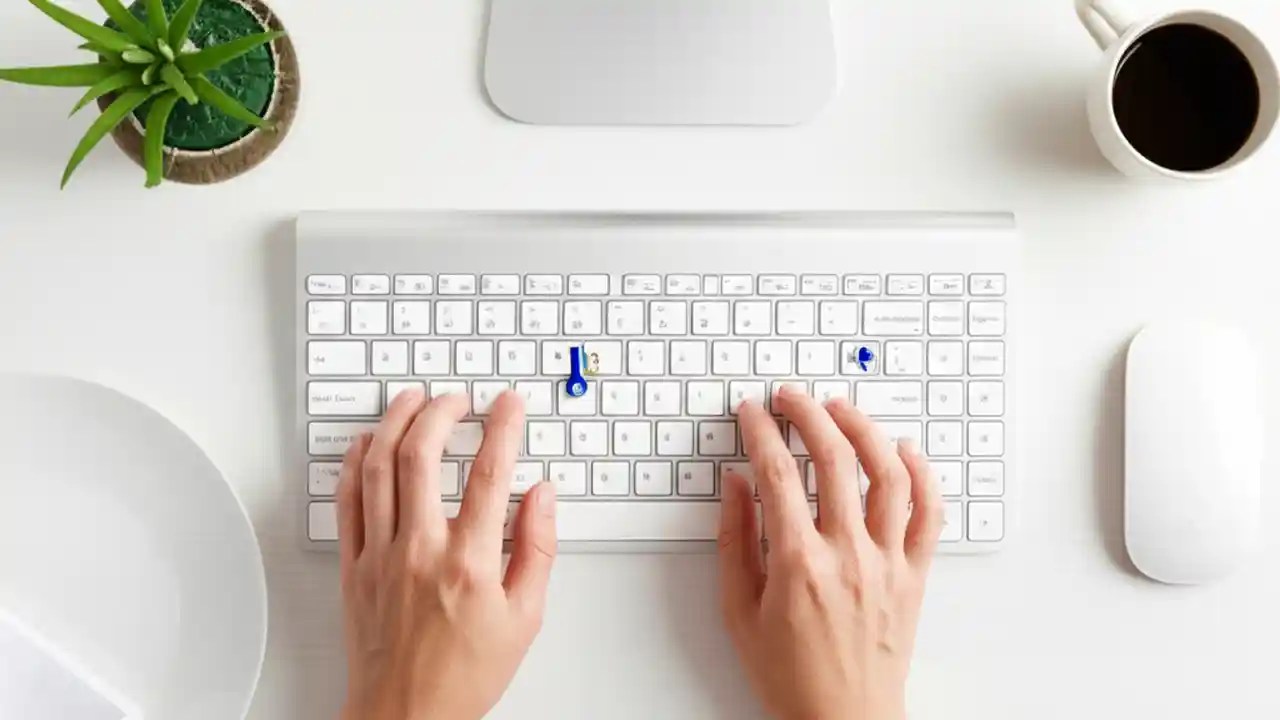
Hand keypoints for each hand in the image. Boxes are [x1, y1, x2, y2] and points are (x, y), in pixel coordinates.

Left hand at [337, 390, 556, 719]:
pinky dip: (354, 462)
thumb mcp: (525, 617)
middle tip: (458, 398)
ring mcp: (381, 554)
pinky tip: (366, 443)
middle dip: (441, 411)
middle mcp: (421, 549)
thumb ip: (537, 548)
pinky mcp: (354, 566)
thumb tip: (542, 497)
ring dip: (395, 422)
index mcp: (469, 561)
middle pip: (422, 454)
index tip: (509, 405)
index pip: (491, 472)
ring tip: (412, 401)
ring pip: (378, 466)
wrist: (405, 715)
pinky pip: (347, 500)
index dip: (503, 426)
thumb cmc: (464, 675)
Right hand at [718, 387, 942, 719]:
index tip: (752, 412)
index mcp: (798, 564)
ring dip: (863, 429)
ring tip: (841, 408)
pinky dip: (922, 473)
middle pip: (834, 458)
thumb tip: (736, 484)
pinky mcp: (914, 574)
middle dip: (807, 413)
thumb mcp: (738, 610)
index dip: (761, 431)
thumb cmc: (789, 675)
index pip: (779, 473)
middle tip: (790, 397)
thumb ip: (735, 540)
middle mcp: (848, 555)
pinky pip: (929, 513)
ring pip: (887, 474)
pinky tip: (903, 449)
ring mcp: (887, 562)